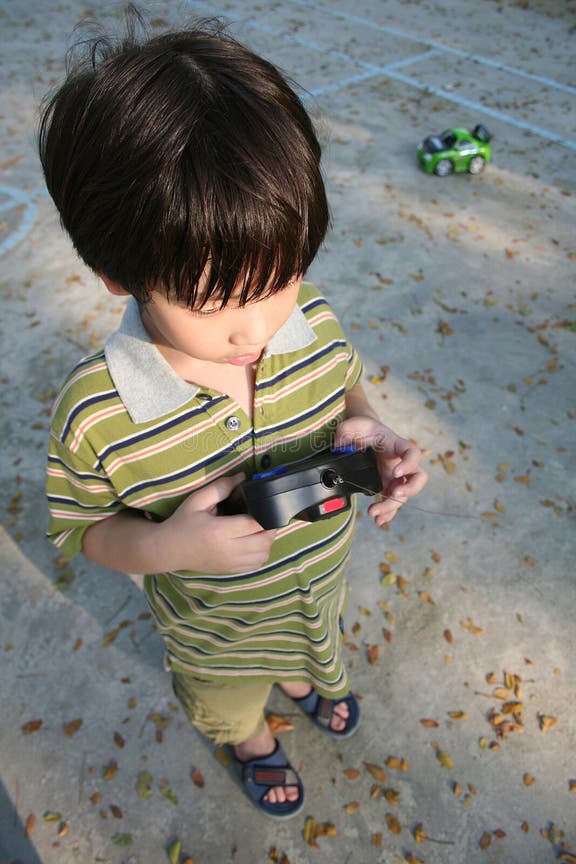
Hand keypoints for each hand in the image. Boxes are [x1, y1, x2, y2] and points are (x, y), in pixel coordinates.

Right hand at [160, 473, 276, 572]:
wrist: (167, 549)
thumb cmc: (182, 523)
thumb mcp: (197, 501)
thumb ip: (220, 488)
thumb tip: (242, 477)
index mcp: (220, 531)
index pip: (254, 524)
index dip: (265, 515)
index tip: (263, 505)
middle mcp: (227, 550)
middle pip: (264, 542)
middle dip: (269, 528)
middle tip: (264, 517)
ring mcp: (230, 563)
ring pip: (263, 555)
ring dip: (266, 542)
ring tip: (258, 530)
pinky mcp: (229, 570)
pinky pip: (255, 565)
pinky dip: (260, 554)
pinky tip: (252, 543)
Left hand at [334, 416, 427, 525]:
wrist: (362, 434)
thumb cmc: (361, 428)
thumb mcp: (351, 425)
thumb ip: (345, 432)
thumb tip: (340, 449)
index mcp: (395, 444)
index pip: (412, 452)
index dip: (409, 463)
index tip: (396, 471)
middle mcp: (399, 461)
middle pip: (417, 477)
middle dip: (409, 489)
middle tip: (394, 494)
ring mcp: (394, 474)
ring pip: (403, 494)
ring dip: (392, 506)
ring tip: (375, 513)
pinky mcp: (386, 484)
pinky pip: (392, 501)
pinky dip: (387, 513)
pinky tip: (378, 520)